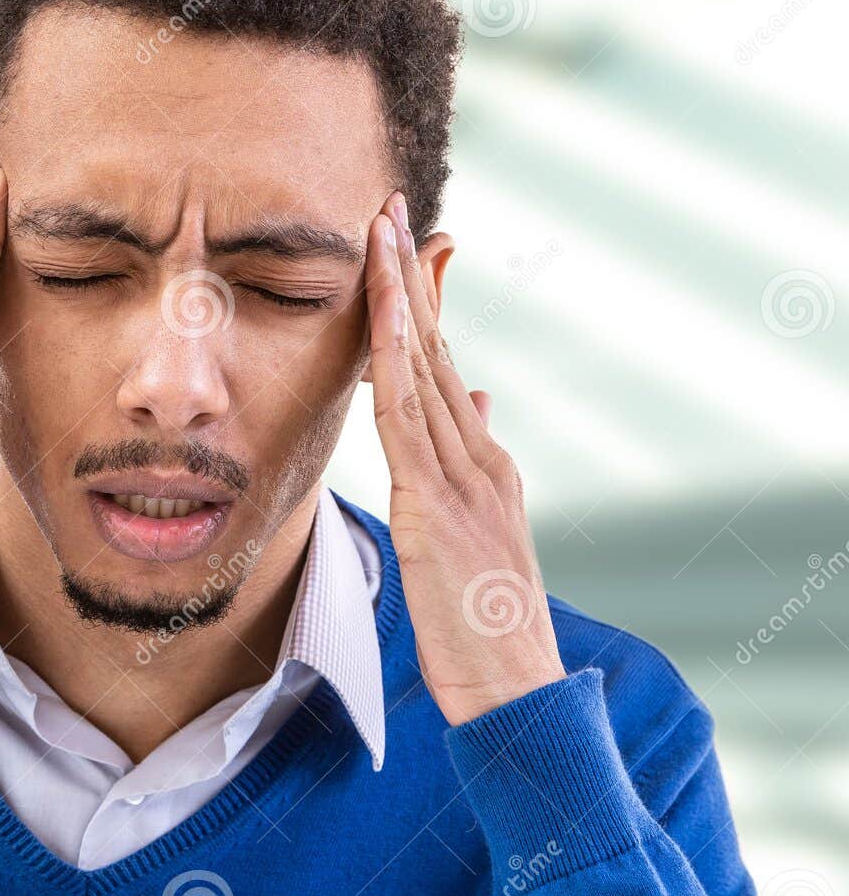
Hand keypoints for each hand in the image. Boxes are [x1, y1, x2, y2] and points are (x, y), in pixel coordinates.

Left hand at [364, 192, 564, 723]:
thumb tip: (474, 398)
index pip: (443, 365)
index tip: (401, 246)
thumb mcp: (482, 531)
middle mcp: (479, 456)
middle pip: (434, 349)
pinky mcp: (438, 508)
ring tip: (381, 236)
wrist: (518, 686)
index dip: (420, 304)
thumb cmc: (488, 622)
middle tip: (388, 208)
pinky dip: (393, 370)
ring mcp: (463, 478)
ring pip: (423, 372)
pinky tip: (376, 326)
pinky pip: (407, 426)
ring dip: (398, 300)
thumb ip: (472, 463)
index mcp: (483, 461)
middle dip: (409, 276)